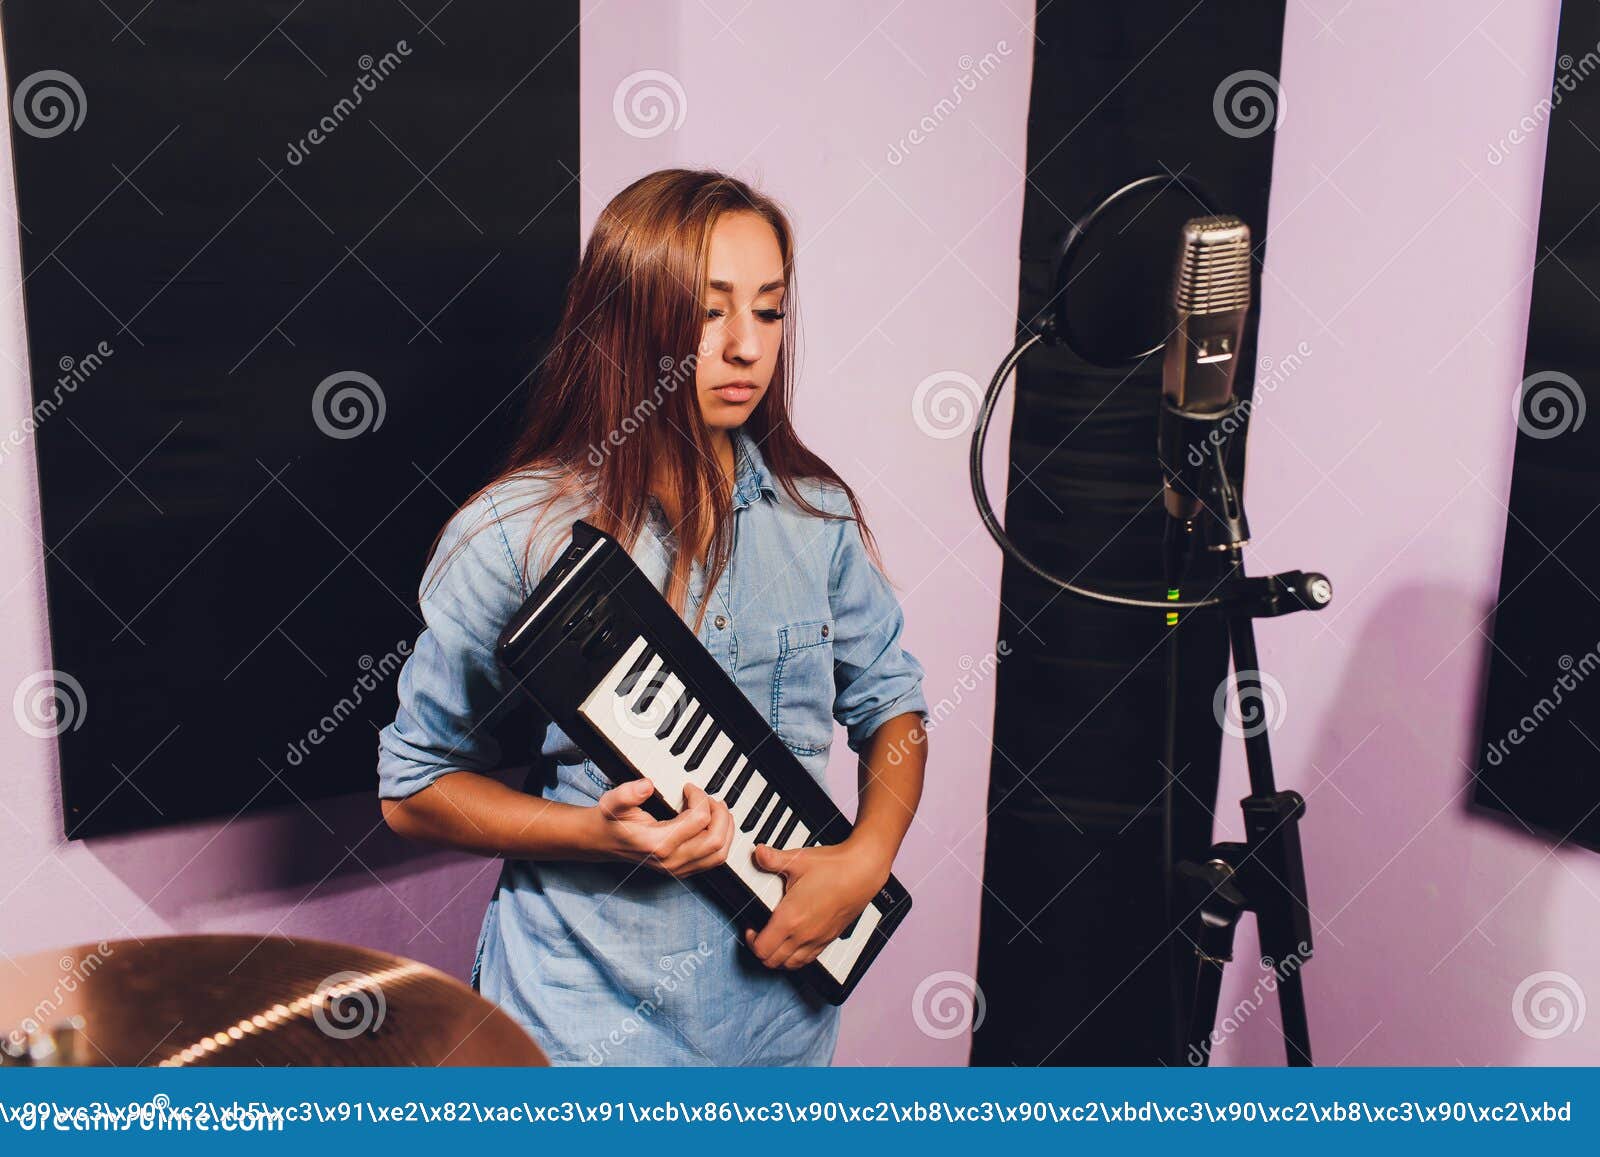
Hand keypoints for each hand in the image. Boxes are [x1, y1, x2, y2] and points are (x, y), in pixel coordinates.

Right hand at [591, 779, 733, 877]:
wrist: (603, 843)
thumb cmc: (611, 821)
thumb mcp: (611, 802)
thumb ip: (626, 794)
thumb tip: (646, 786)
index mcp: (658, 844)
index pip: (699, 820)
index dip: (700, 797)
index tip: (689, 788)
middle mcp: (671, 861)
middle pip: (716, 839)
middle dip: (720, 814)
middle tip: (711, 799)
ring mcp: (678, 869)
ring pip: (720, 854)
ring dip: (726, 829)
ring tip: (718, 810)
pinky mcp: (683, 871)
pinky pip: (714, 860)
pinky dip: (722, 841)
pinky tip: (714, 824)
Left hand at [742, 838, 890, 969]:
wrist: (862, 870)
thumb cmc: (834, 867)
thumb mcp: (797, 859)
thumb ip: (772, 859)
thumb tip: (757, 853)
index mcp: (790, 918)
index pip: (761, 948)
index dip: (751, 940)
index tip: (751, 927)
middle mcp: (803, 934)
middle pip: (772, 962)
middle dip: (761, 950)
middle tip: (759, 933)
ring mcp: (817, 939)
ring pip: (790, 965)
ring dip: (778, 957)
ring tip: (775, 940)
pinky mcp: (829, 939)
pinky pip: (808, 960)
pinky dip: (796, 957)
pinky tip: (794, 941)